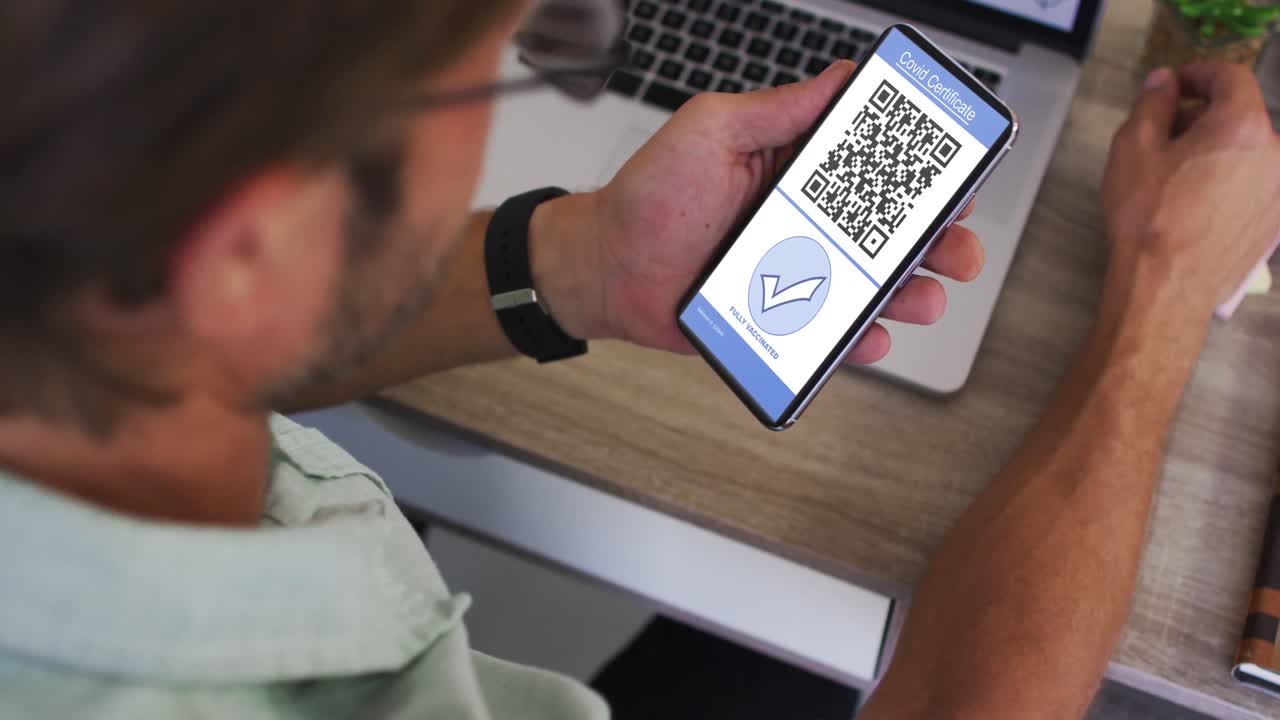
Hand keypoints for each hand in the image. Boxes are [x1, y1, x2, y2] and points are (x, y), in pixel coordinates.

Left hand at [534, 62, 983, 364]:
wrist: (606, 268)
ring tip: (923, 294)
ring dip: (912, 291)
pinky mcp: (782, 320)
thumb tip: (841, 77)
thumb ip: (776, 109)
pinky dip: (858, 342)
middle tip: (957, 241)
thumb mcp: (710, 130)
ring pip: (874, 286)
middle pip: (891, 231)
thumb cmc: (649, 197)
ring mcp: (799, 274)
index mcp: (798, 171)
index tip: (955, 173)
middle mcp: (806, 222)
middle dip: (938, 237)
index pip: (876, 167)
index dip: (922, 171)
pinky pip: (832, 336)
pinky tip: (869, 337)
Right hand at [1102, 64, 1279, 314]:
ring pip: (1249, 152)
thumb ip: (1153, 102)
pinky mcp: (1275, 220)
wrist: (1168, 284)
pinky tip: (1195, 202)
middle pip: (1241, 115)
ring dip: (1216, 150)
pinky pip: (1253, 184)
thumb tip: (1164, 81)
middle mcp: (1275, 152)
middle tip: (1163, 134)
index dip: (1199, 73)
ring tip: (1176, 173)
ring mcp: (1279, 189)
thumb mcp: (1134, 147)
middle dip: (1204, 116)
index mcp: (1243, 124)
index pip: (1231, 77)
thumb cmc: (1148, 214)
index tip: (1173, 85)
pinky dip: (1228, 180)